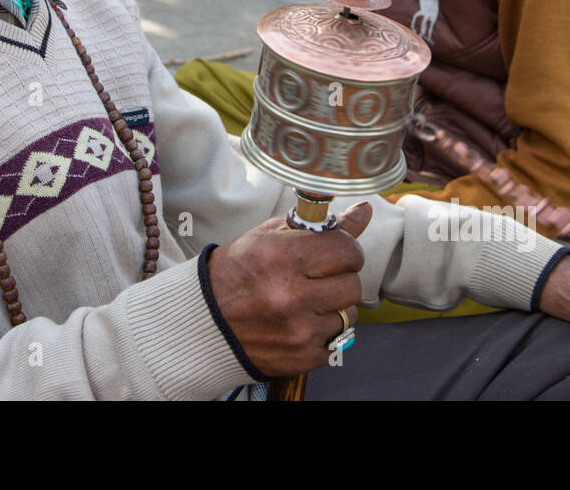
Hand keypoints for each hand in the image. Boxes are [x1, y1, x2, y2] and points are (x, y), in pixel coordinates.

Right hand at [208, 201, 371, 377]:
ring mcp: (298, 331)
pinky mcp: (303, 357)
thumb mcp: (269, 238)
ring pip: (349, 314)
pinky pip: (338, 340)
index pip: (347, 249)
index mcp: (281, 258)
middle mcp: (290, 296)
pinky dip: (324, 331)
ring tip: (308, 300)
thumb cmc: (236, 273)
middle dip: (342, 276)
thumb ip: (320, 226)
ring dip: (334, 305)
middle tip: (321, 275)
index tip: (335, 250)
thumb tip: (364, 212)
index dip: (345, 247)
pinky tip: (301, 321)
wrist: (205, 323)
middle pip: (353, 283)